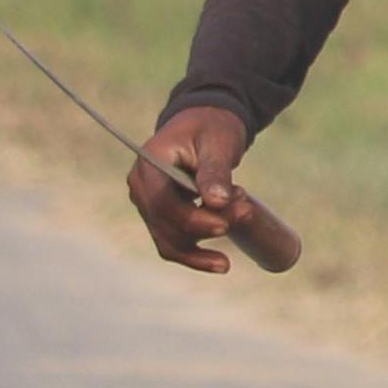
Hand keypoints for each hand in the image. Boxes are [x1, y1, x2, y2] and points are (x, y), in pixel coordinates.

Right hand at [130, 103, 300, 274]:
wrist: (205, 124)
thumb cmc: (211, 128)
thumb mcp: (217, 142)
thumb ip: (216, 171)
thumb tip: (218, 203)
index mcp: (148, 165)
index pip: (163, 204)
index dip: (193, 220)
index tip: (226, 224)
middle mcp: (141, 188)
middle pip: (167, 225)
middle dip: (207, 229)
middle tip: (246, 212)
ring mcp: (148, 205)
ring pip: (170, 242)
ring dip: (205, 244)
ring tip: (243, 217)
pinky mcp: (162, 217)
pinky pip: (174, 244)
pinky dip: (197, 255)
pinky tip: (221, 263)